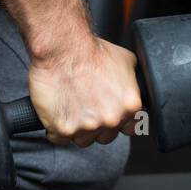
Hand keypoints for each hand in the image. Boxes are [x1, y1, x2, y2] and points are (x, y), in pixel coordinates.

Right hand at [28, 37, 143, 148]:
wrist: (63, 49)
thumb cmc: (91, 51)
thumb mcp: (125, 60)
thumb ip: (132, 81)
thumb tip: (134, 87)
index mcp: (129, 107)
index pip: (129, 128)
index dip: (117, 121)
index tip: (108, 114)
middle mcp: (110, 120)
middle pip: (105, 136)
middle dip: (97, 125)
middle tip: (86, 107)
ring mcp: (86, 127)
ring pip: (82, 140)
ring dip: (77, 129)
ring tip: (71, 108)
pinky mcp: (63, 129)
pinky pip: (59, 139)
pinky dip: (56, 129)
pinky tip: (57, 114)